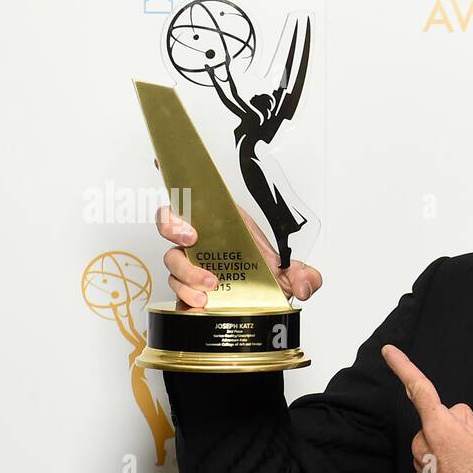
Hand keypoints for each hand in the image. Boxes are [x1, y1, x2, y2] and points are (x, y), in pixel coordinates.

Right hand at [153, 159, 322, 307]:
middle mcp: (203, 243)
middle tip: (193, 241)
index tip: (165, 167)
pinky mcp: (188, 289)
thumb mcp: (291, 273)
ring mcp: (193, 265)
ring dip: (186, 273)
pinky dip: (183, 296)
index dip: (176, 183)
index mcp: (223, 226)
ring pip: (172, 261)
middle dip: (174, 229)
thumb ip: (305, 276)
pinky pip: (175, 289)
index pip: (192, 199)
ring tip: (209, 287)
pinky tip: (199, 302)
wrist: (263, 304)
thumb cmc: (268, 278)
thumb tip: (306, 284)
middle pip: (170, 226)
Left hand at [382, 343, 472, 472]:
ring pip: (444, 438)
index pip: (419, 389)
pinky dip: (456, 463)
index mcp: (440, 430)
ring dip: (461, 446)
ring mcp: (423, 467)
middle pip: (446, 417)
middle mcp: (425, 447)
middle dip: (466, 426)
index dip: (403, 366)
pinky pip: (441, 458)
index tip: (388, 351)